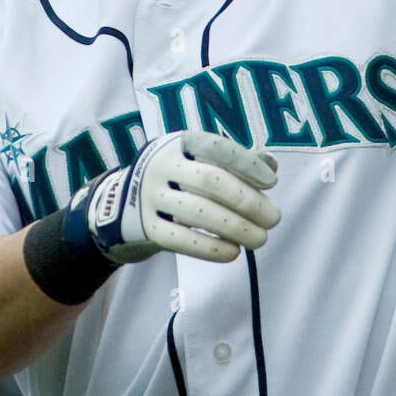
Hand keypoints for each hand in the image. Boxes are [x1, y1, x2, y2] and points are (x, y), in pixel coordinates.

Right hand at [72, 130, 280, 264]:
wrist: (122, 203)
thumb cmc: (178, 179)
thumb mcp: (199, 160)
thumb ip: (234, 161)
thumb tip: (270, 165)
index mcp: (179, 142)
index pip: (216, 148)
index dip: (246, 164)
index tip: (271, 182)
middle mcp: (162, 165)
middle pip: (210, 181)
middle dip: (247, 201)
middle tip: (274, 219)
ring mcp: (150, 196)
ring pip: (197, 212)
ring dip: (235, 227)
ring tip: (260, 239)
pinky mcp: (146, 227)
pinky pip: (180, 239)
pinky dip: (210, 248)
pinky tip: (233, 253)